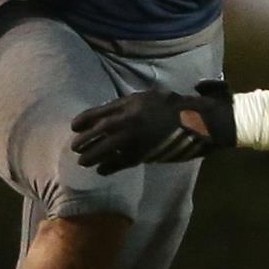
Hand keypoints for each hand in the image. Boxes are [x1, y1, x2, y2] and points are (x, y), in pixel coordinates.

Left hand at [71, 81, 235, 174]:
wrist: (194, 121)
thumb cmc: (171, 105)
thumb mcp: (146, 97)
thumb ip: (126, 105)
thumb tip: (106, 116)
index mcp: (129, 105)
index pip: (98, 114)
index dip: (83, 121)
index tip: (73, 127)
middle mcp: (128, 122)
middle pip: (98, 133)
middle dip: (84, 141)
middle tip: (74, 147)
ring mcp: (135, 140)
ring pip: (106, 150)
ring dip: (92, 156)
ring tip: (83, 162)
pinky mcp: (144, 155)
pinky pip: (121, 163)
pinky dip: (110, 168)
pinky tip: (102, 171)